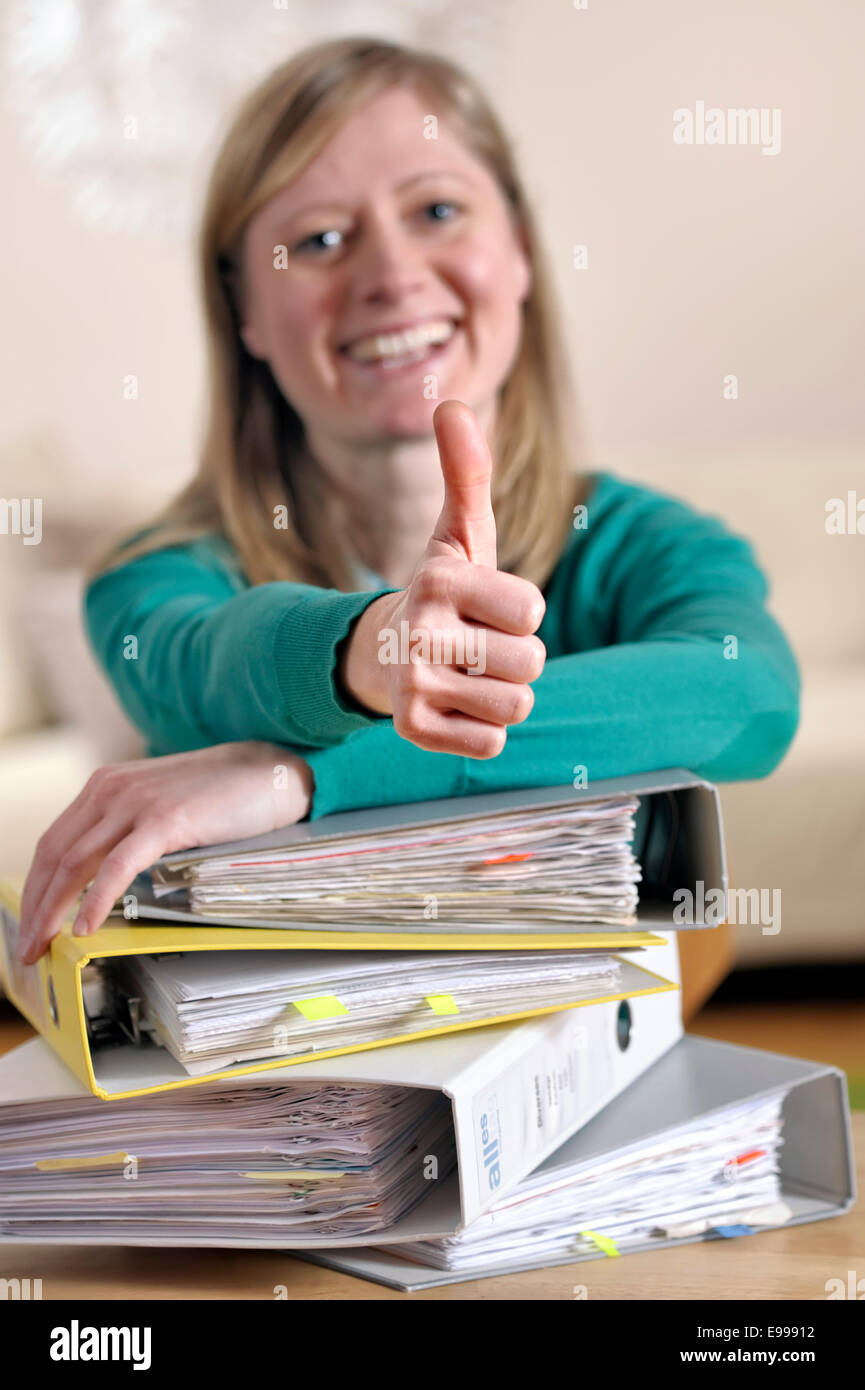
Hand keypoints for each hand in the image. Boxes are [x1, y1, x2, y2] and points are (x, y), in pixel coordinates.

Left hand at [16, 741, 312, 963]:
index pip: (53, 843)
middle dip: (35, 907)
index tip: (30, 922)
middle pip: (54, 856)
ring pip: (74, 864)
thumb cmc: (222, 794)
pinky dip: (94, 900)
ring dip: (52, 911)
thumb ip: (128, 828)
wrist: (268, 771)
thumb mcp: (160, 805)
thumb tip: (102, 876)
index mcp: (106, 786)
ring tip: (44, 946)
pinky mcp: (164, 820)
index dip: (35, 887)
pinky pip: (116, 867)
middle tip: (26, 948)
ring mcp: (136, 803)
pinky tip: (84, 927)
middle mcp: (111, 790)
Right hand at [340, 399, 546, 757]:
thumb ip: (467, 471)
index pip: (532, 611)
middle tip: (479, 647)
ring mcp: (412, 684)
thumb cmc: (443, 592)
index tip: (488, 607)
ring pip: (516, 705)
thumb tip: (451, 404)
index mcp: (439, 579)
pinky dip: (482, 731)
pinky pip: (491, 744)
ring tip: (469, 676)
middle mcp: (419, 632)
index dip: (521, 612)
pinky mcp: (411, 730)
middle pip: (531, 663)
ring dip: (503, 695)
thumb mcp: (459, 532)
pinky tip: (455, 707)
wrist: (385, 654)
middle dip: (517, 658)